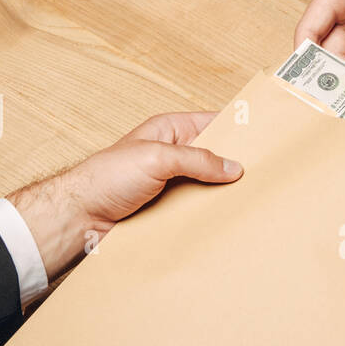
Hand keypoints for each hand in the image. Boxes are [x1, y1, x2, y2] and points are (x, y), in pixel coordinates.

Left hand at [9, 112, 242, 279]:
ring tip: (250, 202)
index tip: (265, 139)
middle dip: (235, 168)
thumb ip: (198, 159)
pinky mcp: (167, 210)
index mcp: (169, 131)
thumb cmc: (105, 178)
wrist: (79, 218)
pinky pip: (196, 211)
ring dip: (222, 197)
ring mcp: (170, 184)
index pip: (213, 123)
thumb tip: (233, 167)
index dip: (238, 130)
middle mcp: (172, 156)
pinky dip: (208, 217)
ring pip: (207, 188)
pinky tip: (225, 222)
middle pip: (215, 159)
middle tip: (265, 176)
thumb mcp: (157, 158)